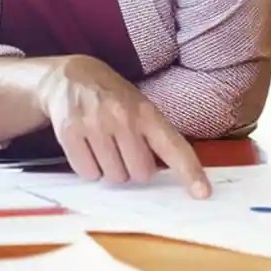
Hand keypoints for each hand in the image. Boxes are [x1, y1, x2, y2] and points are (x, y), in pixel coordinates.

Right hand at [37, 55, 209, 197]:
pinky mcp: (69, 133)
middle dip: (134, 168)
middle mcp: (122, 118)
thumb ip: (154, 135)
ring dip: (111, 169)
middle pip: (141, 173)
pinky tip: (87, 146)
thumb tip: (171, 174)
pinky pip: (87, 173)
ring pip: (114, 177)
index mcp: (145, 111)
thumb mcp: (138, 105)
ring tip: (103, 144)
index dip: (189, 172)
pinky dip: (89, 168)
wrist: (68, 77)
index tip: (202, 193)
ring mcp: (94, 125)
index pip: (173, 146)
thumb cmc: (111, 96)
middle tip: (123, 148)